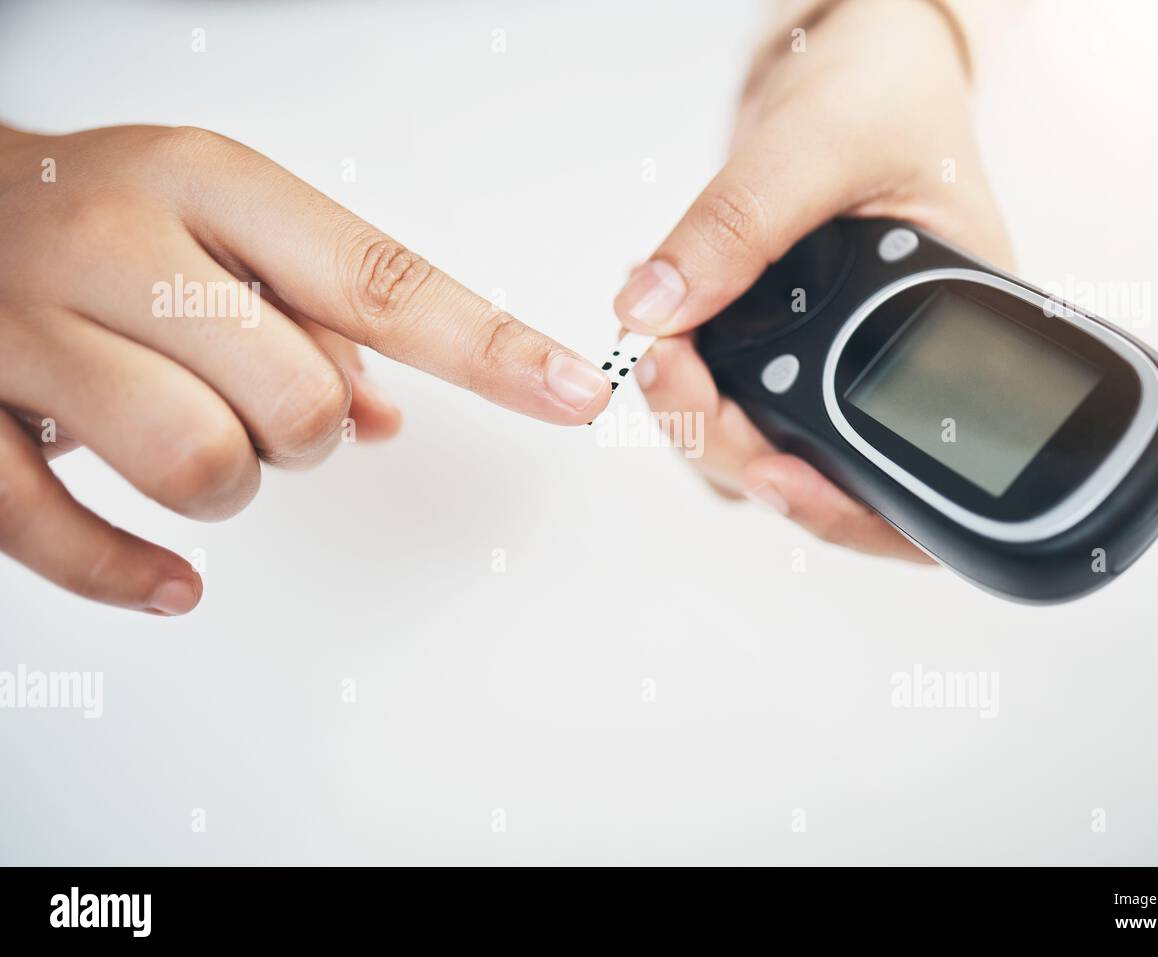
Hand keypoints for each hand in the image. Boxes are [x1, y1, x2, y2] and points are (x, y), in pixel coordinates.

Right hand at [0, 123, 610, 613]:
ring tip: (200, 444)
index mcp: (206, 184)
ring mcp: (28, 332)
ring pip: (201, 465)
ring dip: (232, 486)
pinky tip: (172, 578)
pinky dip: (132, 571)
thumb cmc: (103, 213)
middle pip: (298, 398)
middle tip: (267, 407)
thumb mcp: (219, 220)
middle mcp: (120, 246)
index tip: (577, 392)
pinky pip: (64, 532)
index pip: (384, 281)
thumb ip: (317, 315)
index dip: (492, 349)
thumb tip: (386, 413)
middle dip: (310, 435)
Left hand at [613, 0, 1012, 562]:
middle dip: (738, 455)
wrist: (860, 60)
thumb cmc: (885, 90)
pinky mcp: (785, 346)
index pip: (913, 472)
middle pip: (820, 477)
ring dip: (703, 428)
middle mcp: (893, 365)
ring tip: (659, 355)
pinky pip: (735, 401)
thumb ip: (739, 224)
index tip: (769, 472)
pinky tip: (668, 334)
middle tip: (672, 380)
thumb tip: (653, 304)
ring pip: (767, 451)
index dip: (841, 504)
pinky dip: (691, 387)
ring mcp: (836, 362)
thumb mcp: (817, 144)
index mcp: (952, 333)